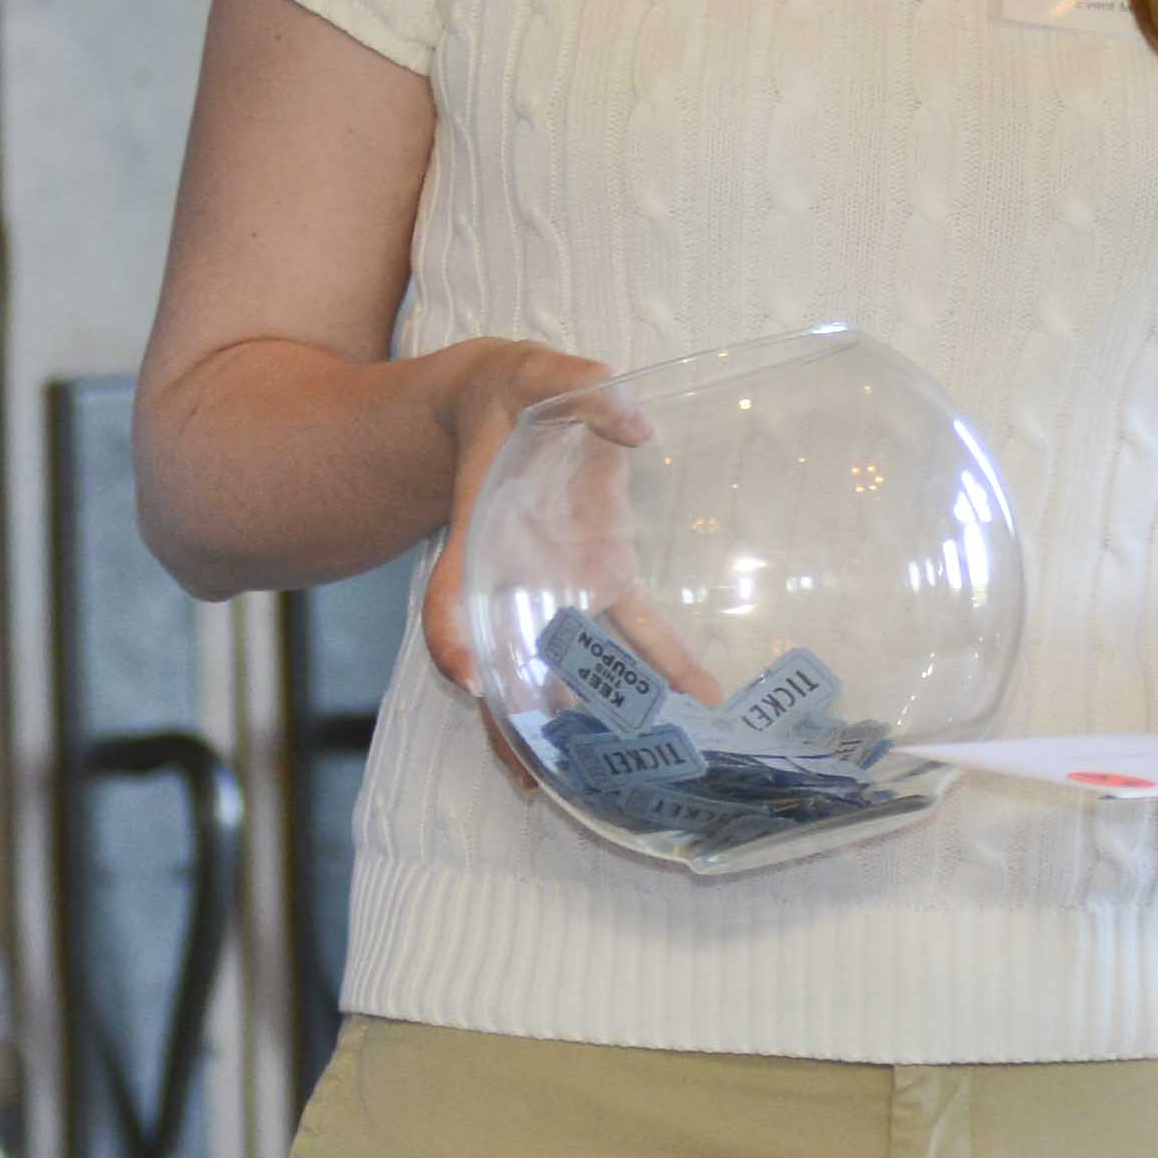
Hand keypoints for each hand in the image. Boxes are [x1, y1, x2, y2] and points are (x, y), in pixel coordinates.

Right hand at [420, 342, 629, 797]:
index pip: (455, 595)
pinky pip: (634, 637)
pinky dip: (665, 673)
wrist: (501, 404)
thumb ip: (575, 387)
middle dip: (514, 726)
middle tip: (538, 781)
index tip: (470, 681)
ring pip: (565, 671)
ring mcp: (560, 587)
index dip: (456, 638)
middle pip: (501, 666)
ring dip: (585, 726)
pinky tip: (702, 707)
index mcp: (485, 533)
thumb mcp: (530, 373)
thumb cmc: (509, 392)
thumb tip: (632, 420)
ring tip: (612, 784)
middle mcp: (516, 577)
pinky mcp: (604, 581)